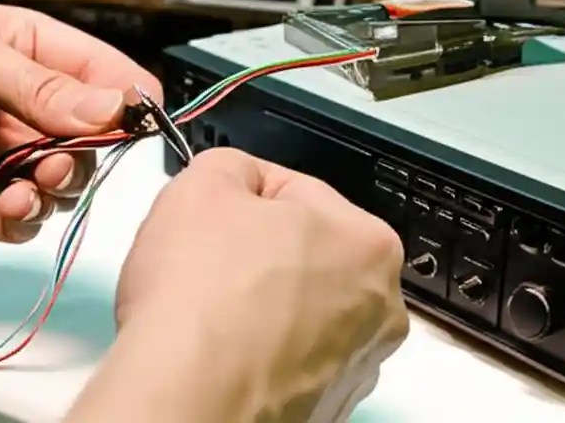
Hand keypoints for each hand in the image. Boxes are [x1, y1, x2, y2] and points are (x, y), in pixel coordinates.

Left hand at [0, 0, 158, 241]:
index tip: (136, 128)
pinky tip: (2, 209)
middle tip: (58, 164)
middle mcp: (15, 102)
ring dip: (50, 193)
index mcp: (25, 50)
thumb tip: (113, 110)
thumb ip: (41, 88)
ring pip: (55, 185)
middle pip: (88, 141)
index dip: (127, 104)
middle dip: (83, 158)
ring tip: (24, 188)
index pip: (104, 77)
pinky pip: (12, 219)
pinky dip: (16, 221)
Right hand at [68, 148, 408, 421]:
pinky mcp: (322, 408)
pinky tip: (218, 351)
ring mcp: (353, 365)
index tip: (209, 216)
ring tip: (207, 313)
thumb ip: (231, 165)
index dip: (239, 197)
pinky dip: (253, 353)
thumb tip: (236, 178)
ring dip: (255, 305)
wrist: (186, 399)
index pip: (294, 191)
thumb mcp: (202, 183)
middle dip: (254, 252)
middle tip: (203, 263)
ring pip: (294, 309)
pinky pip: (282, 359)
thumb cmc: (201, 300)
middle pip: (302, 253)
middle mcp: (378, 309)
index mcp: (369, 243)